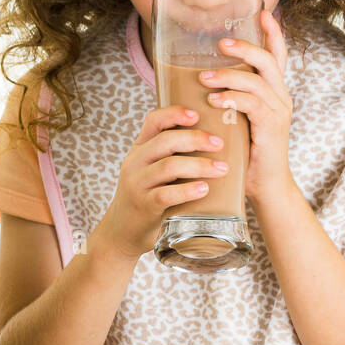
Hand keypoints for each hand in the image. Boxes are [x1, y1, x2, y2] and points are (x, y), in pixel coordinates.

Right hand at [94, 104, 231, 262]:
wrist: (123, 230)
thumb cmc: (147, 196)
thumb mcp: (150, 170)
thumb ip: (170, 155)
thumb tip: (214, 140)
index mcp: (139, 148)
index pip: (153, 120)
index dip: (175, 114)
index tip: (197, 114)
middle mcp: (134, 162)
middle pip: (165, 141)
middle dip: (196, 139)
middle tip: (219, 144)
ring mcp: (137, 184)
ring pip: (168, 166)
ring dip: (199, 165)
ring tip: (222, 169)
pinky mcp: (144, 205)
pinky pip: (166, 194)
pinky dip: (188, 190)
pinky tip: (204, 189)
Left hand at [199, 8, 294, 205]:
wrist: (264, 187)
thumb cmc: (245, 153)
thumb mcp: (235, 120)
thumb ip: (225, 99)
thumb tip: (192, 82)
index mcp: (273, 92)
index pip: (277, 56)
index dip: (273, 34)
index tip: (263, 13)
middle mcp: (280, 98)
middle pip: (268, 61)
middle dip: (245, 47)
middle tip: (220, 43)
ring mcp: (278, 112)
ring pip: (257, 81)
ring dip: (229, 75)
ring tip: (204, 77)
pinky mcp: (272, 128)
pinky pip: (253, 105)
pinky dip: (233, 98)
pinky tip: (215, 100)